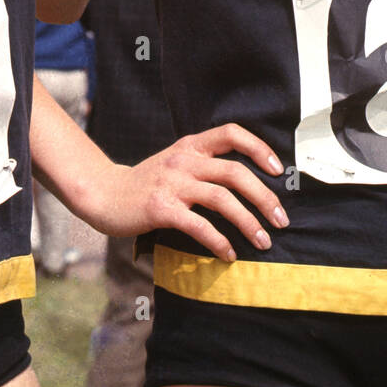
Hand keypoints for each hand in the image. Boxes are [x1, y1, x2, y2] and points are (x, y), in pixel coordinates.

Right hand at [90, 124, 287, 261]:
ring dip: (249, 222)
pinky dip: (219, 241)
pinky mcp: (161, 208)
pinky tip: (229, 254)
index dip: (259, 148)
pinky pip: (199, 225)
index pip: (231, 133)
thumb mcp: (175, 163)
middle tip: (281, 220)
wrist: (104, 194)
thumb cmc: (147, 183)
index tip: (279, 170)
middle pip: (236, 172)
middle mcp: (183, 160)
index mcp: (190, 145)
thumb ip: (204, 165)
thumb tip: (248, 183)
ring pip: (223, 199)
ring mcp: (172, 183)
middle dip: (265, 197)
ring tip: (263, 241)